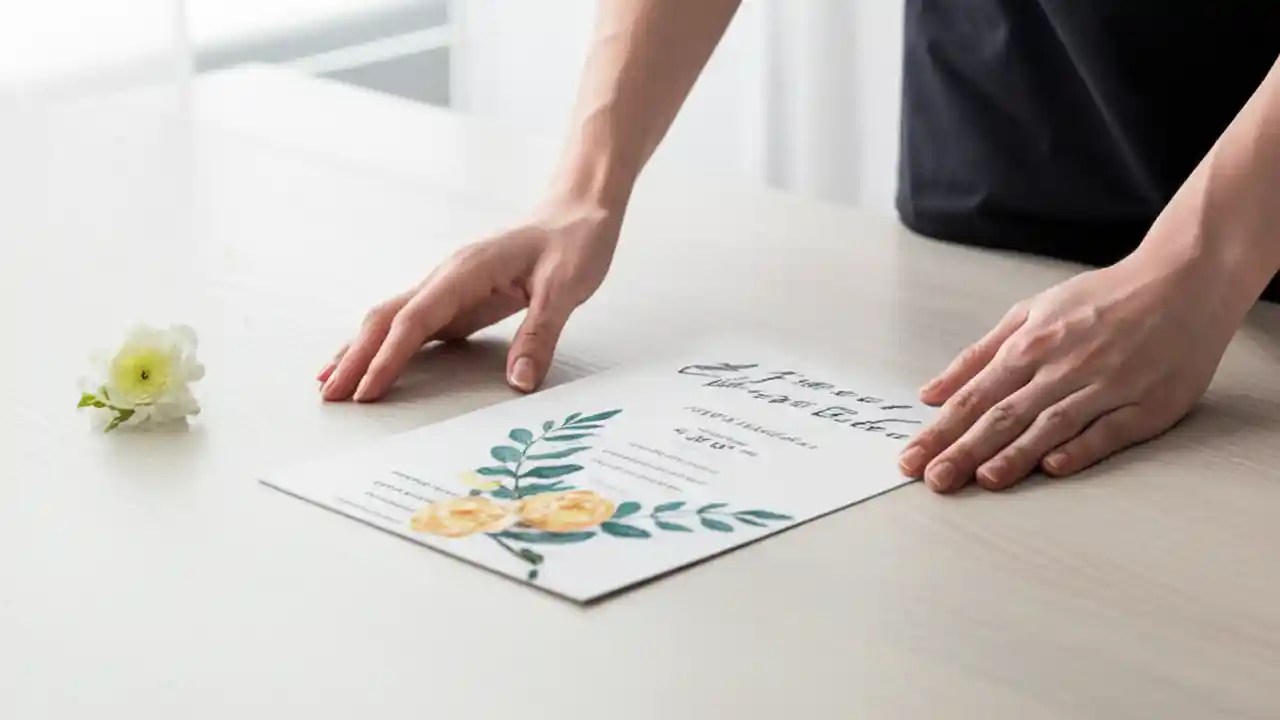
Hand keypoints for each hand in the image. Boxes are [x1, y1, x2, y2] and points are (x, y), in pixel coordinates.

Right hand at [317, 200, 619, 401]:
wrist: (578, 211)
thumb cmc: (573, 242)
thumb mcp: (565, 288)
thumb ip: (540, 335)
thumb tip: (519, 382)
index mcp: (466, 270)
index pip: (415, 318)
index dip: (388, 357)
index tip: (366, 390)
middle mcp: (447, 277)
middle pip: (387, 317)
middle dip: (356, 356)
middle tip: (329, 396)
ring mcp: (449, 287)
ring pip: (393, 319)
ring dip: (362, 350)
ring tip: (331, 384)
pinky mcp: (459, 298)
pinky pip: (414, 325)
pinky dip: (387, 347)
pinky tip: (374, 366)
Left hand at [898, 251, 1247, 492]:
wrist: (1182, 281)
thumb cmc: (1101, 300)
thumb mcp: (1030, 313)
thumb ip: (978, 355)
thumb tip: (930, 392)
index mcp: (1031, 344)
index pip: (973, 396)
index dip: (939, 429)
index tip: (911, 458)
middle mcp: (1063, 365)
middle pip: (1004, 414)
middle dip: (964, 449)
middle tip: (932, 479)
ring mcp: (1107, 385)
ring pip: (1051, 424)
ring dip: (1015, 454)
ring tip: (982, 480)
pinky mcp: (1148, 404)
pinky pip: (1109, 431)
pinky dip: (1081, 448)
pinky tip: (1054, 467)